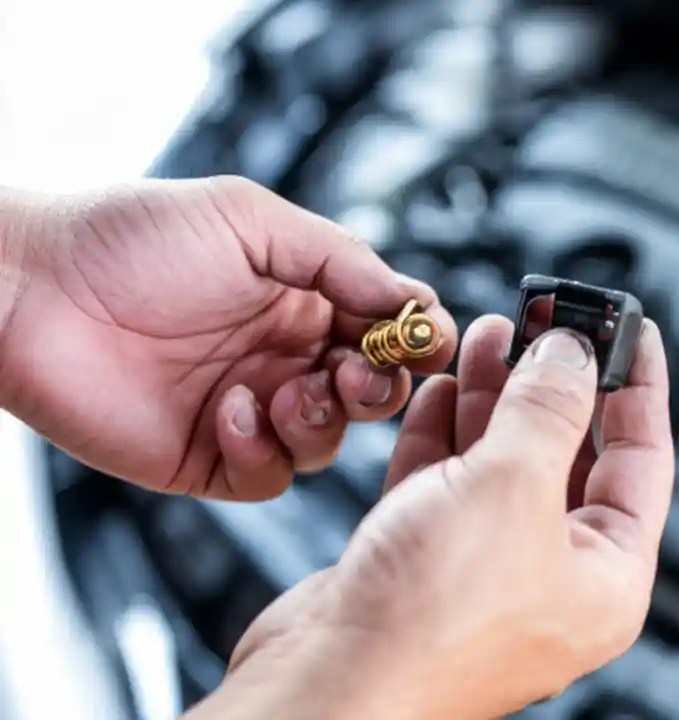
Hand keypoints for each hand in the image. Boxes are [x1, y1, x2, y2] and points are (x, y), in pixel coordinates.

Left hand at [0, 177, 456, 499]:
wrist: (31, 288)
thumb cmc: (134, 238)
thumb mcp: (252, 221)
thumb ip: (340, 259)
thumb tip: (414, 301)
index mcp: (303, 301)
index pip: (386, 330)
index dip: (416, 339)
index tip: (429, 340)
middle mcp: (284, 358)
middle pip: (371, 393)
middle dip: (379, 386)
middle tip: (356, 374)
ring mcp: (249, 411)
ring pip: (328, 440)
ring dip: (323, 420)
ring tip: (286, 391)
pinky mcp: (208, 457)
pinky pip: (268, 475)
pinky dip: (263, 449)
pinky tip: (229, 409)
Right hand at [187, 316, 673, 719]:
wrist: (327, 683)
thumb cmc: (430, 621)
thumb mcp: (514, 486)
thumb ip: (549, 409)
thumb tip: (573, 355)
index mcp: (607, 577)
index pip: (643, 460)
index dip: (639, 386)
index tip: (631, 330)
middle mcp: (553, 577)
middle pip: (570, 455)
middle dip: (553, 382)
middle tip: (547, 324)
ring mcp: (486, 572)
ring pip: (504, 464)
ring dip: (496, 397)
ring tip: (492, 335)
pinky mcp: (426, 564)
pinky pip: (448, 485)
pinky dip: (445, 435)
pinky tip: (443, 390)